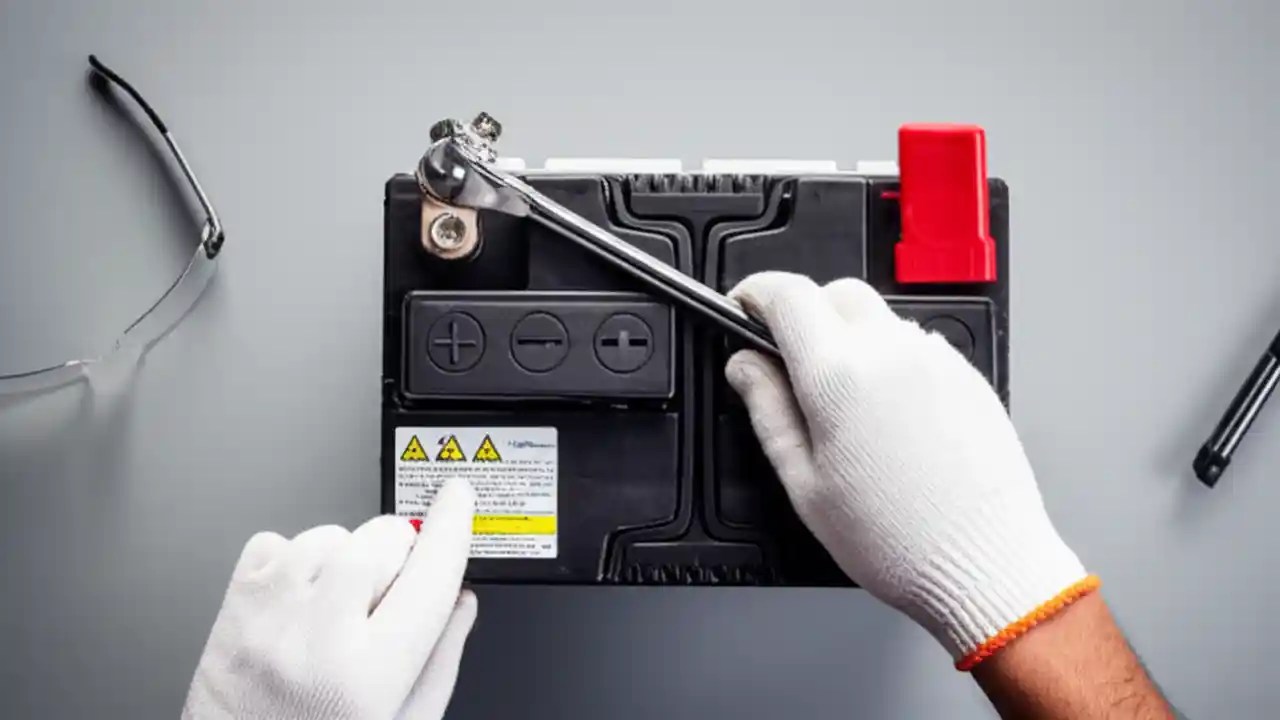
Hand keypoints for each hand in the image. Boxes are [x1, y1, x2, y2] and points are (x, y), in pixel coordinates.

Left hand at [182, 478, 476, 719]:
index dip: (452, 528)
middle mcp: (314, 641)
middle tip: (390, 594)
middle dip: (398, 554)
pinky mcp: (232, 606)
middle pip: (379, 542)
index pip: (429, 577)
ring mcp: (267, 619)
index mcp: (368, 676)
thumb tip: (461, 597)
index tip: (458, 499)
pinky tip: (302, 601)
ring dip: (347, 556)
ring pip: (329, 535)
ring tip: (340, 606)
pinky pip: (275, 542)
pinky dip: (296, 559)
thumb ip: (440, 658)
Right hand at [725, 272, 1096, 669]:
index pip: (787, 295)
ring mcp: (936, 359)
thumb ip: (767, 411)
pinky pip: (915, 344)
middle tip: (787, 361)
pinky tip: (887, 417)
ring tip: (844, 406)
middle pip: (834, 292)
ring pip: (878, 317)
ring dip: (848, 337)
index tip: (742, 308)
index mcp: (840, 376)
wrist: (984, 564)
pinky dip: (889, 360)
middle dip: (803, 312)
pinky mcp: (967, 374)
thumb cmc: (898, 539)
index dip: (754, 294)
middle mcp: (892, 352)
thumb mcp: (804, 484)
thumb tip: (744, 367)